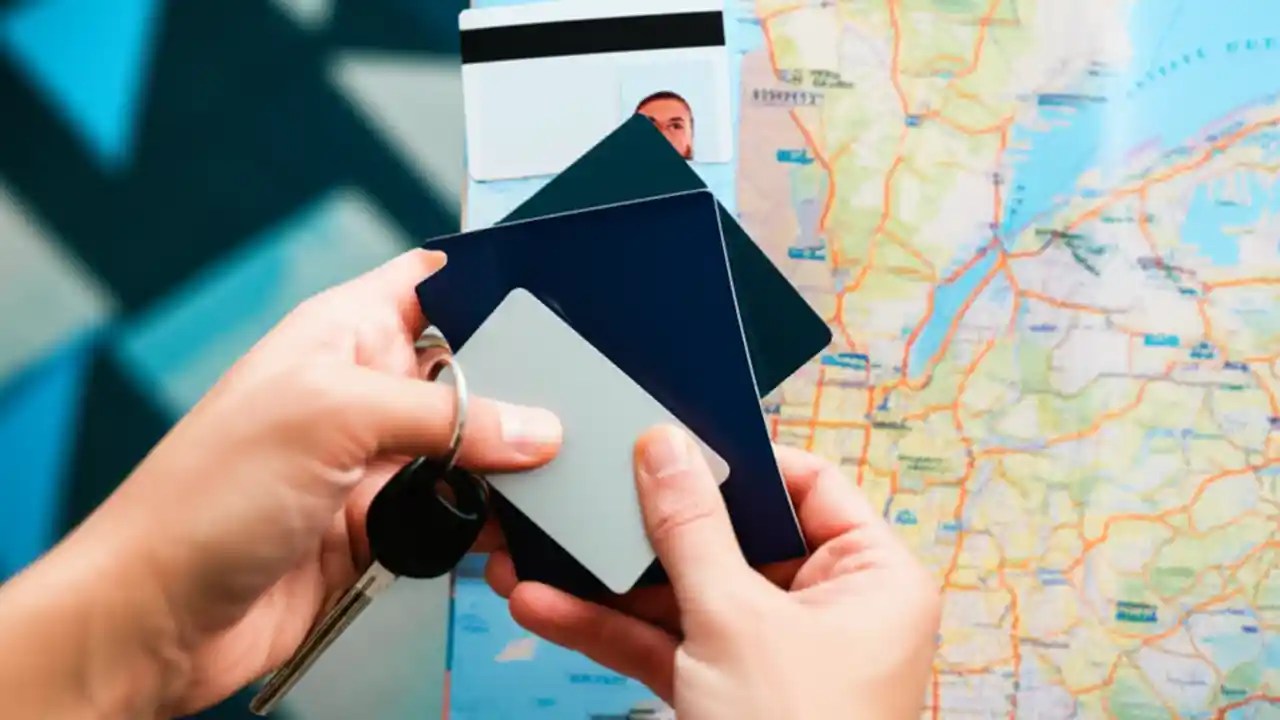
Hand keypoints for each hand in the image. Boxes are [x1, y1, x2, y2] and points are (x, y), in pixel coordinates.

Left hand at [0, 250, 562, 717]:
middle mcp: (362, 392)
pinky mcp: (383, 526)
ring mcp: (374, 462)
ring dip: (511, 464)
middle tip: (578, 403)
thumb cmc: (204, 497)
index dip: (486, 282)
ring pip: (471, 449)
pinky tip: (517, 530)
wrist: (161, 618)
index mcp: (341, 334)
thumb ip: (443, 417)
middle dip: (521, 385)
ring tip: (559, 472)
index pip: (429, 282)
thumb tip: (534, 428)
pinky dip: (490, 523)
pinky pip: (457, 514)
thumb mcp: (331, 419)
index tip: (552, 301)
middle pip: (468, 372)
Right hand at [487, 427, 939, 718]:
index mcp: (871, 577)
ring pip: (687, 593)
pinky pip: (668, 643)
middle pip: (732, 538)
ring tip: (539, 553)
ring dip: (611, 582)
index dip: (738, 464)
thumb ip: (692, 529)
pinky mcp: (726, 689)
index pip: (807, 486)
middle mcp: (828, 607)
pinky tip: (547, 607)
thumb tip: (665, 448)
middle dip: (650, 529)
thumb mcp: (736, 622)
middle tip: (593, 494)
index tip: (672, 442)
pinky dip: (611, 629)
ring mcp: (772, 651)